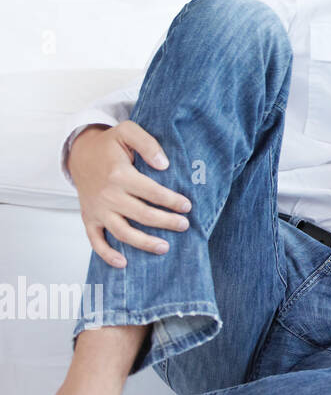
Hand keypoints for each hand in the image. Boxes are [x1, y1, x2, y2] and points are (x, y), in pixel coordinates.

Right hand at [67, 123, 191, 267]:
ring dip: (144, 243)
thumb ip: (148, 144)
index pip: (152, 192)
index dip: (172, 201)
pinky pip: (95, 241)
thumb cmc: (110, 144)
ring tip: (165, 247)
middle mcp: (108, 195)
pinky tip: (123, 263)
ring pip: (122, 232)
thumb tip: (164, 165)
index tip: (187, 206)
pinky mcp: (89, 218)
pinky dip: (107, 254)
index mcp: (120, 175)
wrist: (80, 153)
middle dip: (166, 222)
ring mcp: (97, 209)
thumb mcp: (128, 131)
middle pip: (141, 215)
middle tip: (184, 226)